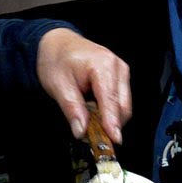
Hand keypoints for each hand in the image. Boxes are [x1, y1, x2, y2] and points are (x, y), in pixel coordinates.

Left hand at [36, 27, 131, 142]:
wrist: (58, 43)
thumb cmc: (57, 59)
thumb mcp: (57, 85)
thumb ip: (71, 108)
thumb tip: (81, 131)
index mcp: (102, 65)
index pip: (111, 100)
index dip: (112, 123)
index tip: (113, 139)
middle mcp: (118, 67)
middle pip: (123, 106)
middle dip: (111, 125)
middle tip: (94, 138)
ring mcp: (122, 72)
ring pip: (124, 106)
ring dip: (110, 119)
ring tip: (90, 121)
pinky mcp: (121, 77)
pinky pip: (120, 101)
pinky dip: (109, 112)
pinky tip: (95, 112)